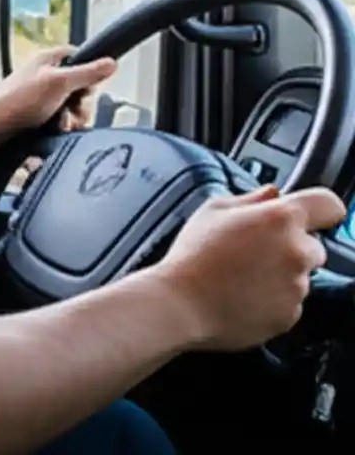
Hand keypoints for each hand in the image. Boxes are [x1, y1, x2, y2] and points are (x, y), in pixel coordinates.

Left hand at [0, 45, 116, 131]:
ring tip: (62, 126)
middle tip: (73, 113)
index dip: (89, 72)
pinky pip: (58, 120)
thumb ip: (87, 73)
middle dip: (81, 104)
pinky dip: (60, 127)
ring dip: (71, 119)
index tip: (88, 87)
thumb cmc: (20, 101)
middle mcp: (44, 76)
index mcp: (48, 60)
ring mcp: (40, 97)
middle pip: (79, 87)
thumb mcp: (60, 83)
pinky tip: (56, 133)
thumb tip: (111, 62)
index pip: (78, 56)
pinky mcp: (36, 116)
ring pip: (70, 107)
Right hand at [152, 185, 344, 350]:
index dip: (319, 210)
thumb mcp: (212, 211)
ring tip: (241, 277)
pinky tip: (242, 296)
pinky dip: (272, 300)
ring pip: (299, 276)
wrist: (179, 305)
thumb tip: (271, 194)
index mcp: (280, 218)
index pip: (329, 206)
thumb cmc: (191, 257)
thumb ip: (249, 199)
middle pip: (313, 245)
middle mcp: (297, 251)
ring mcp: (297, 286)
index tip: (308, 217)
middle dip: (289, 247)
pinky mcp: (290, 315)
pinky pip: (289, 303)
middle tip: (252, 252)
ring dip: (279, 275)